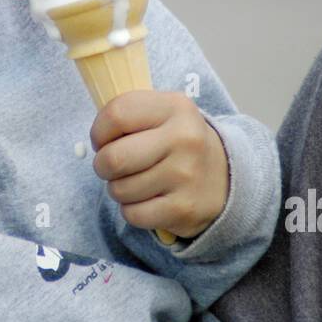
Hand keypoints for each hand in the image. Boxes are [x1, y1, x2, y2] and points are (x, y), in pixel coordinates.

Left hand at [89, 91, 230, 241]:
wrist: (225, 176)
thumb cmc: (178, 142)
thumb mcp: (163, 113)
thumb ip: (129, 112)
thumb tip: (95, 135)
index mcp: (175, 107)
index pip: (116, 114)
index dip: (99, 131)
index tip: (104, 140)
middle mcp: (184, 138)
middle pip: (113, 158)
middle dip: (102, 165)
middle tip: (112, 166)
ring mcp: (186, 175)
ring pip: (119, 189)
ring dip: (118, 189)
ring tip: (136, 182)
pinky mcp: (183, 208)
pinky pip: (133, 214)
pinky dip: (132, 210)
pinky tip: (148, 200)